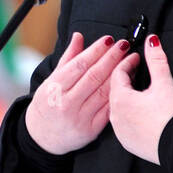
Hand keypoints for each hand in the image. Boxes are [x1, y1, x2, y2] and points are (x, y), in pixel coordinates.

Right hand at [24, 32, 130, 154]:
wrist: (42, 137)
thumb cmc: (47, 104)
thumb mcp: (52, 80)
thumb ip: (68, 58)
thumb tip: (79, 36)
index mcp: (55, 87)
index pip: (79, 64)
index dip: (96, 50)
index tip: (110, 40)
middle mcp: (66, 102)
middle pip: (94, 76)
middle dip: (112, 58)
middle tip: (125, 46)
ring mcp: (79, 117)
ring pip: (104, 92)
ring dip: (120, 74)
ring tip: (131, 61)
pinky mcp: (90, 130)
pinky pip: (108, 109)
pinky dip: (119, 95)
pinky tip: (128, 83)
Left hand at [109, 34, 172, 164]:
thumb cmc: (171, 119)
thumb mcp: (164, 84)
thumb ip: (156, 60)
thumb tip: (152, 42)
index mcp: (120, 99)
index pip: (117, 73)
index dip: (127, 62)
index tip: (135, 57)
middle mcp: (115, 115)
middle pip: (115, 89)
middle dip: (124, 77)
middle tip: (134, 68)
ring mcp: (119, 130)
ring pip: (117, 106)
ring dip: (125, 96)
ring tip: (136, 88)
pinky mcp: (127, 141)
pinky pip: (122, 122)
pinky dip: (128, 112)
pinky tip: (138, 110)